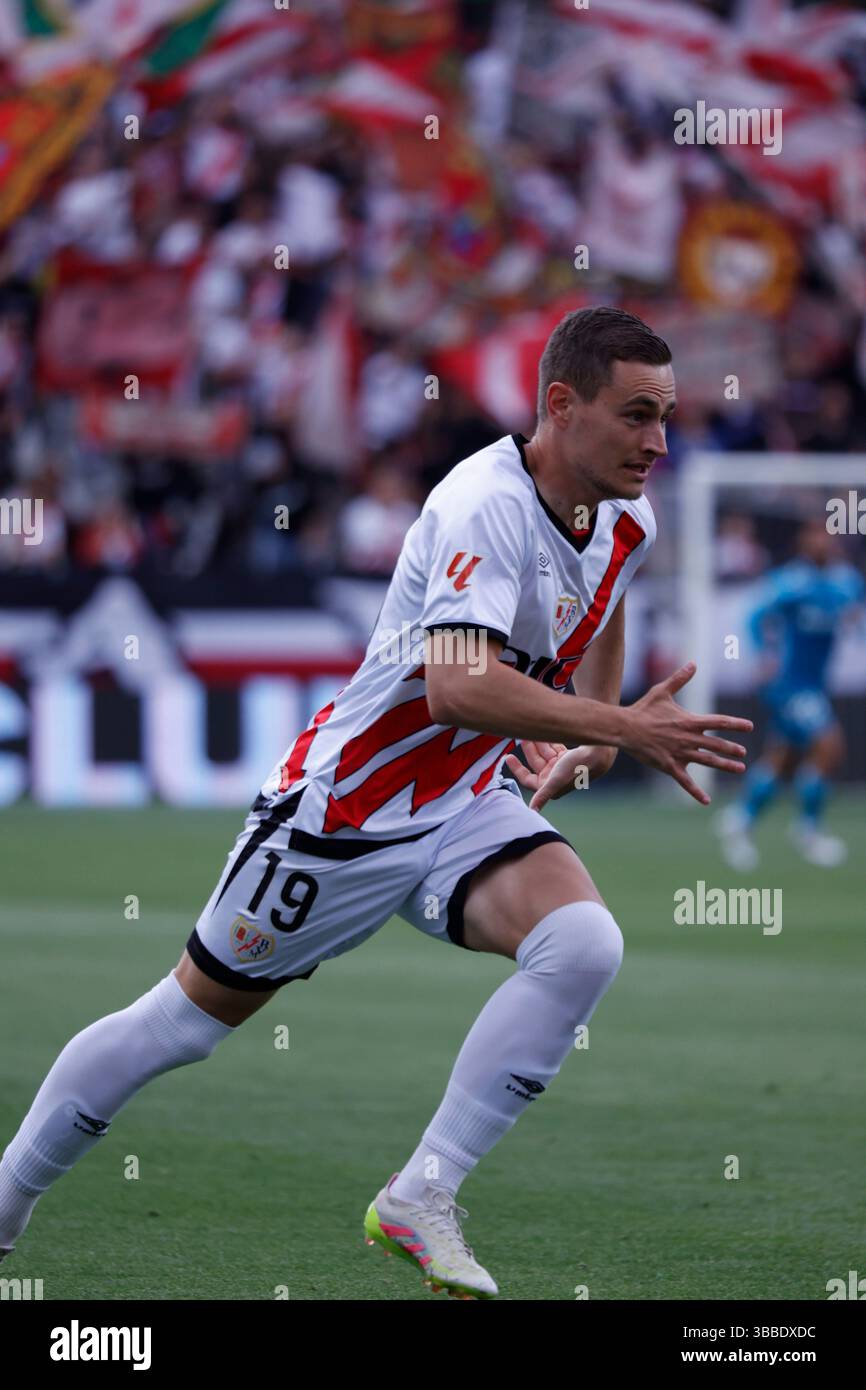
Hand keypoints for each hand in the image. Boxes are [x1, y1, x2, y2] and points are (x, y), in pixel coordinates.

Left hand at [505, 741, 612, 812]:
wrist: (600, 754)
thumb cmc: (577, 767)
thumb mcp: (556, 780)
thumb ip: (542, 795)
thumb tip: (532, 812)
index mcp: (550, 785)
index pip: (527, 778)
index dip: (517, 769)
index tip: (508, 757)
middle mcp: (555, 776)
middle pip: (535, 762)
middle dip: (529, 750)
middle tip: (522, 736)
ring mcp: (562, 766)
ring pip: (544, 753)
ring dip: (537, 743)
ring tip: (531, 731)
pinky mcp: (568, 756)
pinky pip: (554, 748)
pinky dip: (548, 741)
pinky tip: (544, 732)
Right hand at [623, 662, 752, 805]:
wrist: (625, 728)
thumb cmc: (643, 709)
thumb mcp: (662, 691)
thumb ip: (680, 679)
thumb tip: (693, 664)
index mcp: (689, 721)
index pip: (718, 722)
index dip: (735, 724)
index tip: (749, 726)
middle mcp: (689, 738)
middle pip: (717, 744)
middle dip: (732, 748)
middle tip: (743, 752)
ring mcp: (680, 754)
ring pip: (708, 761)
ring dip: (725, 766)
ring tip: (740, 768)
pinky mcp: (670, 766)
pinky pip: (686, 782)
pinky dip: (696, 792)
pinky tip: (706, 801)